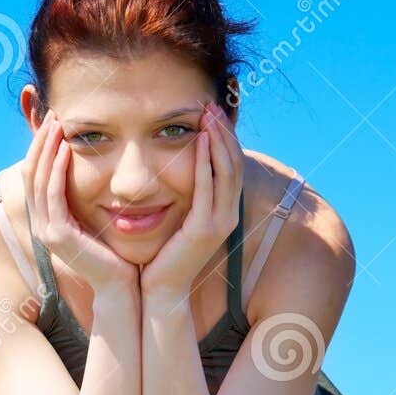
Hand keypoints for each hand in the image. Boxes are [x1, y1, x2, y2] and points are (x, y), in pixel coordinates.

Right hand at [21, 111, 139, 296]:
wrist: (121, 287)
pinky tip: (66, 149)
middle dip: (41, 142)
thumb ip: (91, 200)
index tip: (57, 122)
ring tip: (58, 125)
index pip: (37, 176)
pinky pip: (53, 195)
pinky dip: (57, 170)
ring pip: (39, 180)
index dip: (43, 147)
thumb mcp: (99, 220)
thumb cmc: (117, 255)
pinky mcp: (57, 236)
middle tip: (53, 115)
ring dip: (47, 149)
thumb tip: (97, 172)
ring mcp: (47, 231)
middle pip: (32, 173)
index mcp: (50, 220)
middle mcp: (42, 224)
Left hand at [138, 102, 244, 300]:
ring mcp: (220, 222)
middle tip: (210, 104)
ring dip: (218, 140)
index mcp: (222, 211)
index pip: (230, 165)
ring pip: (227, 171)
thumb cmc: (164, 255)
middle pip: (234, 163)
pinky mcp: (205, 229)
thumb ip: (183, 195)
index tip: (210, 111)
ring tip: (207, 114)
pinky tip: (201, 141)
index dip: (223, 137)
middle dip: (223, 131)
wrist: (161, 290)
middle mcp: (227, 215)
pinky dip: (207, 162)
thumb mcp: (178, 218)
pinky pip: (209, 188)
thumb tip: (176, 167)